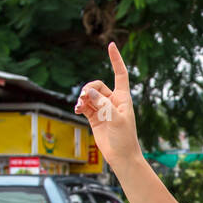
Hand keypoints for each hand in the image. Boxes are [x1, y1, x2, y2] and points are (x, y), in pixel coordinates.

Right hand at [74, 41, 142, 165]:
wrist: (121, 156)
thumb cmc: (125, 138)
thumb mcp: (116, 120)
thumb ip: (103, 105)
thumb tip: (88, 93)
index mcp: (123, 98)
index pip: (120, 74)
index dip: (116, 59)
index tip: (111, 45)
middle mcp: (113, 101)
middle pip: (97, 85)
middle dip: (89, 89)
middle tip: (84, 98)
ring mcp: (102, 109)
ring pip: (89, 95)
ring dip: (82, 98)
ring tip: (79, 106)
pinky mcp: (94, 117)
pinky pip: (84, 105)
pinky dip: (79, 105)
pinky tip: (77, 110)